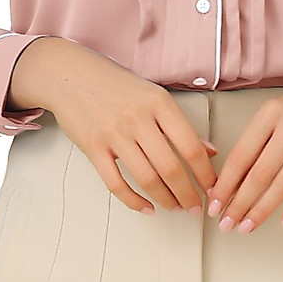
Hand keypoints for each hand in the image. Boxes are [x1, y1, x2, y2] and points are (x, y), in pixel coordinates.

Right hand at [40, 43, 219, 215]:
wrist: (70, 74)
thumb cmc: (114, 83)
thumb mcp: (152, 95)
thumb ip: (179, 124)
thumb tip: (209, 151)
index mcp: (159, 103)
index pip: (190, 146)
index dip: (205, 173)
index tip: (212, 187)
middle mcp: (138, 118)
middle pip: (171, 167)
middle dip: (188, 194)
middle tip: (195, 207)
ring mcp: (114, 134)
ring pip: (146, 178)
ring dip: (165, 199)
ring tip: (175, 207)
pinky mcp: (93, 147)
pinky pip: (116, 183)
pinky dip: (134, 201)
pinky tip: (146, 207)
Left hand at [206, 70, 282, 233]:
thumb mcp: (274, 114)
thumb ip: (255, 143)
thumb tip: (230, 183)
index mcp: (271, 112)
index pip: (241, 155)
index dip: (225, 184)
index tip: (214, 203)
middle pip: (260, 172)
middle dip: (240, 203)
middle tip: (227, 222)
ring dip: (263, 210)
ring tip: (249, 225)